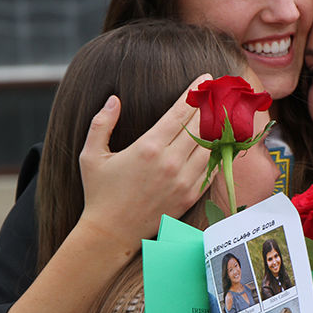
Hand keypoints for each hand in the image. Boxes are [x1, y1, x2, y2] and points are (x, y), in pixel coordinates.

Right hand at [76, 75, 212, 245]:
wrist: (111, 234)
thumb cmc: (99, 193)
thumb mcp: (91, 155)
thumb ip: (101, 124)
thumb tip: (113, 99)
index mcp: (148, 147)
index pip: (180, 112)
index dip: (195, 92)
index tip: (204, 79)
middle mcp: (170, 162)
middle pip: (200, 124)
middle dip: (211, 103)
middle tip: (218, 89)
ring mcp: (184, 180)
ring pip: (210, 144)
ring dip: (217, 125)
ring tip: (222, 110)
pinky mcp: (190, 195)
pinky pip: (210, 167)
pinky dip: (216, 151)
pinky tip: (218, 139)